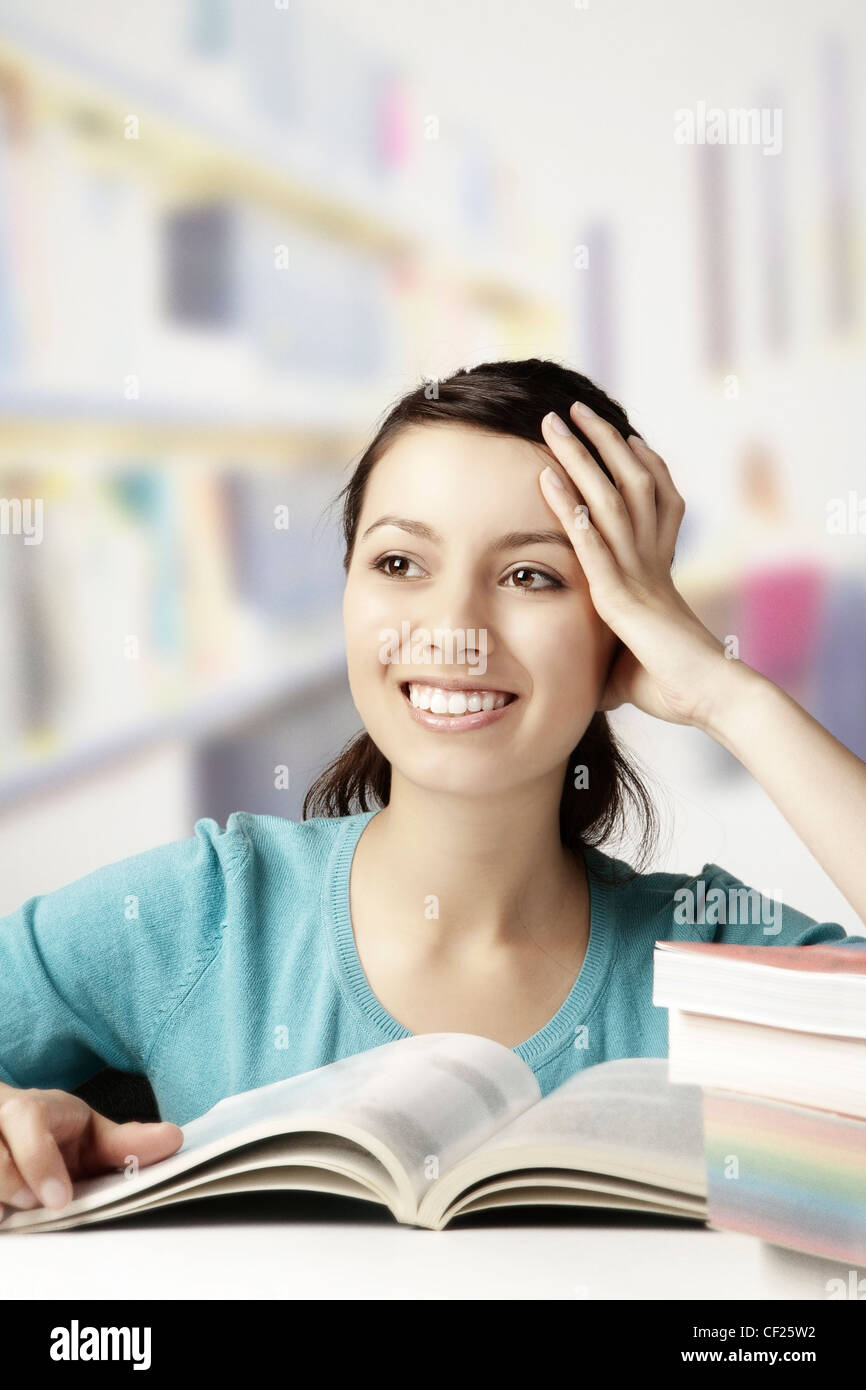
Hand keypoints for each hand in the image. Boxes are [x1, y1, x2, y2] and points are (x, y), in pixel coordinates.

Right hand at [0, 1081, 182, 1217]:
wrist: (6, 1126)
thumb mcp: (87, 1133)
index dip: (39, 1159)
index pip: (26, 1118)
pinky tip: (6, 1212)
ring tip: (17, 1209)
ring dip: (1, 1196)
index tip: (59, 1200)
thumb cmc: (50, 1132)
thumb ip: (124, 1143)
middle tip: (41, 1205)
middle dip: (16, 1184)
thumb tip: (173, 1139)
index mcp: (27, 1108)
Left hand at [538, 402, 736, 727]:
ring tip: (554, 423)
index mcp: (659, 567)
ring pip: (609, 500)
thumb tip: (589, 681)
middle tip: (572, 409)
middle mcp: (652, 559)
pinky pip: (593, 544)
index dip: (637, 462)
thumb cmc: (677, 687)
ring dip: (579, 458)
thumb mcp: (634, 661)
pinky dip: (571, 510)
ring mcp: (639, 573)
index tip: (618, 433)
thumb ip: (611, 654)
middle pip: (629, 482)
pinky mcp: (623, 597)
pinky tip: (550, 480)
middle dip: (600, 442)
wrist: (715, 698)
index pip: (654, 498)